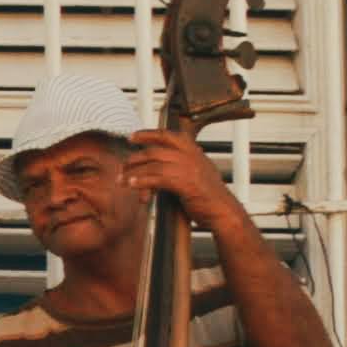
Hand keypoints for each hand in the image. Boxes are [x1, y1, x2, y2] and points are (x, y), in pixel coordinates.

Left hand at [118, 127, 249, 237]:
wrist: (223, 212)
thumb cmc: (209, 197)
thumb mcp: (198, 173)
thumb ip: (183, 165)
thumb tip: (160, 164)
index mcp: (194, 151)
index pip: (167, 135)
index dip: (147, 134)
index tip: (132, 137)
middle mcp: (191, 156)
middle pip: (155, 151)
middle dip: (135, 158)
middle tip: (123, 166)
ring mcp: (188, 169)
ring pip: (153, 165)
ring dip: (134, 172)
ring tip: (122, 180)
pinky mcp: (184, 183)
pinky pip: (156, 178)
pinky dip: (141, 181)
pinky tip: (132, 185)